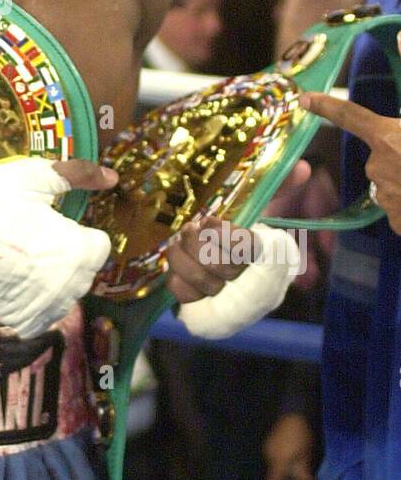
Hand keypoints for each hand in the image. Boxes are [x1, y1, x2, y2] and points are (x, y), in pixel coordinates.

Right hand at [0, 154, 117, 337]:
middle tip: (29, 239)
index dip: (74, 232)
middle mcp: (73, 284)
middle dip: (63, 258)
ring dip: (48, 283)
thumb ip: (79, 175)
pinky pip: (38, 317)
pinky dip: (28, 305)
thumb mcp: (38, 177)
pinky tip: (10, 282)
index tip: (50, 224)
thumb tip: (112, 177)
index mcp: (84, 250)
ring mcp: (48, 306)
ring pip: (61, 295)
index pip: (97, 245)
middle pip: (80, 271)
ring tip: (17, 260)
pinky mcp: (23, 321)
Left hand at [166, 164, 309, 304]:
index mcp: (270, 258)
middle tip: (190, 228)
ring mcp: (230, 302)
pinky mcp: (206, 313)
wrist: (238, 275)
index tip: (210, 219)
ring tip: (180, 241)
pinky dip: (176, 277)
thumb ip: (278, 187)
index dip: (225, 234)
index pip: (249, 248)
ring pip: (200, 281)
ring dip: (183, 256)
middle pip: (221, 266)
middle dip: (198, 242)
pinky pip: (185, 297)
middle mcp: (254, 286)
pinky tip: (178, 264)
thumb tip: (303, 166)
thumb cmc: (248, 236)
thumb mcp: (261, 211)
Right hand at [263, 412, 314, 479]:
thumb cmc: (302, 434)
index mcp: (279, 462)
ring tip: (294, 464)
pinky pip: (273, 457)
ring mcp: (267, 448)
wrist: (293, 412)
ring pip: (274, 465)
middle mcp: (270, 456)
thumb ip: (303, 471)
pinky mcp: (268, 443)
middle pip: (273, 474)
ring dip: (281, 468)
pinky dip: (280, 460)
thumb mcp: (306, 454)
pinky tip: (289, 455)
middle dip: (281, 479)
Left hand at [300, 44, 400, 232]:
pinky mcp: (398, 223)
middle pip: (381, 157)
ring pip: (391, 185)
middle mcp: (379, 166)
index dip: (326, 106)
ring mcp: (388, 198)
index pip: (349, 115)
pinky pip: (400, 212)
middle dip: (400, 156)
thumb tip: (400, 32)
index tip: (303, 98)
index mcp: (388, 137)